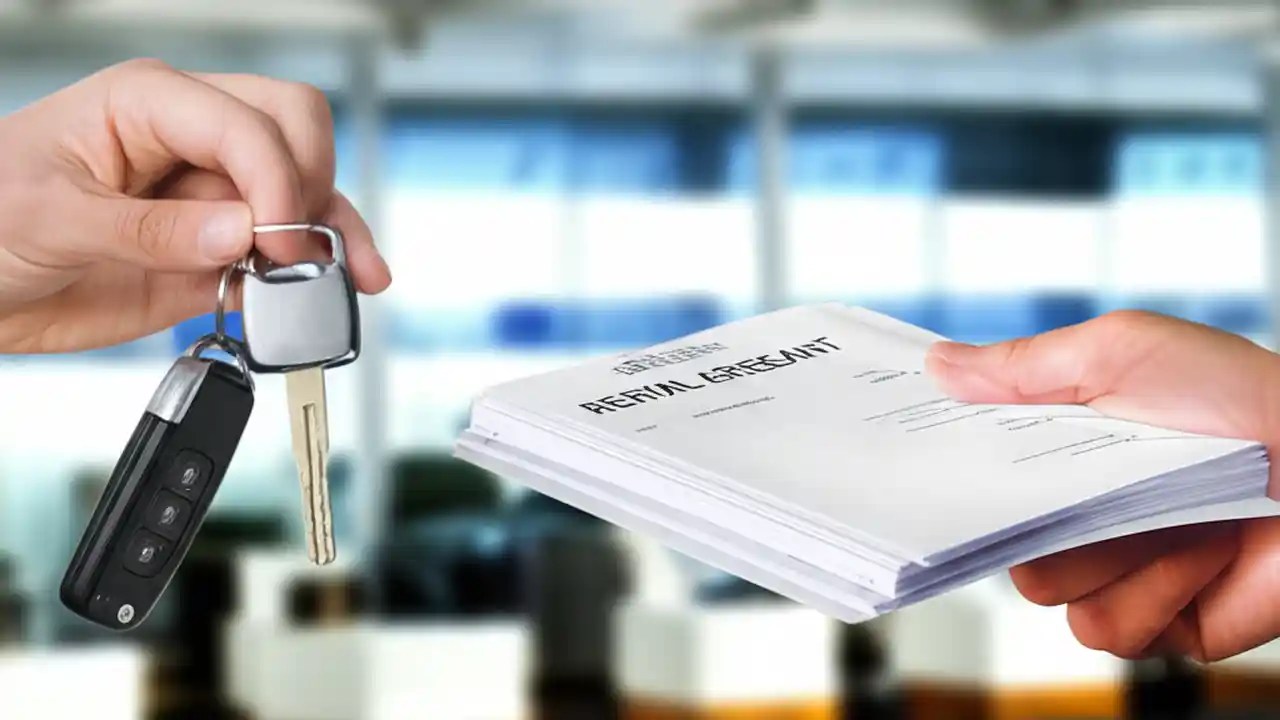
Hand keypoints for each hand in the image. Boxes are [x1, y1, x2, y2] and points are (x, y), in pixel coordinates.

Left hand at [0, 58, 391, 353]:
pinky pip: (283, 254)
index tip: (275, 240)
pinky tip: (323, 296)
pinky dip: (310, 276)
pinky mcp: (218, 248)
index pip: (246, 121)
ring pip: (306, 192)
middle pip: (295, 130)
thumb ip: (151, 228)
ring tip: (352, 280)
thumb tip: (240, 230)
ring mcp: (211, 195)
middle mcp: (192, 140)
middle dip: (312, 187)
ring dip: (333, 234)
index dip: (275, 178)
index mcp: (148, 104)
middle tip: (298, 251)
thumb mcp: (51, 218)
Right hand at [926, 311, 1279, 660]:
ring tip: (1171, 514)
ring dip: (1108, 555)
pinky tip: (1199, 554)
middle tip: (1092, 487)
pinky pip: (1106, 631)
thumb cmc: (1234, 394)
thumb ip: (1023, 364)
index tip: (929, 469)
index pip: (976, 475)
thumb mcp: (1120, 351)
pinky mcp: (1158, 623)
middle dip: (1043, 520)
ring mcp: (1116, 571)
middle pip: (1002, 544)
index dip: (952, 477)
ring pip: (1047, 591)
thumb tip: (938, 367)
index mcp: (1059, 455)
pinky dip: (1151, 594)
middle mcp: (1080, 516)